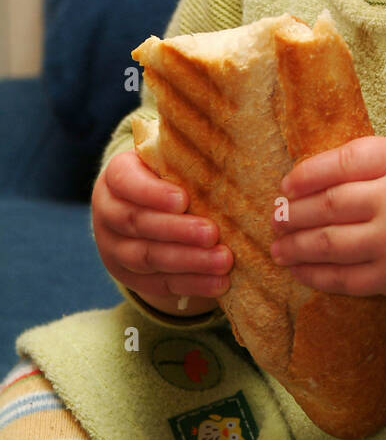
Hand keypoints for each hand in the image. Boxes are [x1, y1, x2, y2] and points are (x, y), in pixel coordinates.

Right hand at [92, 150, 233, 315]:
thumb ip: (184, 158)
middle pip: (137, 223)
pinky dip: (190, 283)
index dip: (153, 193)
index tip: (183, 200)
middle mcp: (108, 212)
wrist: (145, 204)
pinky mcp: (130, 276)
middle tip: (212, 233)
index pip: (126, 182)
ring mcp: (114, 248)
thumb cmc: (167, 174)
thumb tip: (224, 156)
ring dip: (188, 261)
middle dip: (177, 231)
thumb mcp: (168, 159)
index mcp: (116, 175)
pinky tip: (217, 282)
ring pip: (146, 258)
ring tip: (222, 260)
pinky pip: (158, 284)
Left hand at [269, 136, 385, 303]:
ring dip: (296, 246)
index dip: (308, 173)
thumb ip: (382, 158)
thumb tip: (329, 168)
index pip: (343, 162)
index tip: (287, 182)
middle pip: (329, 205)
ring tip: (277, 246)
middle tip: (274, 215)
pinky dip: (317, 276)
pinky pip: (345, 279)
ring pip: (330, 244)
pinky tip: (300, 271)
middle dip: (294, 212)